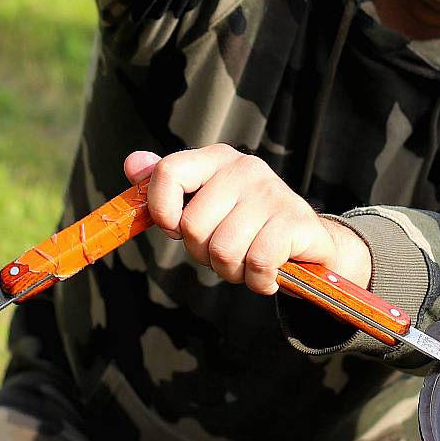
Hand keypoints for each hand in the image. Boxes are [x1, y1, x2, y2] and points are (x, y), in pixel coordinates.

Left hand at [124, 145, 372, 294]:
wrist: (308, 243)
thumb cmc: (248, 226)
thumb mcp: (206, 203)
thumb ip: (168, 186)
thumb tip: (131, 163)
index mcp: (217, 159)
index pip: (168, 172)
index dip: (162, 210)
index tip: (176, 229)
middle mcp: (244, 167)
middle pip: (193, 227)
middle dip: (205, 255)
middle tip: (228, 252)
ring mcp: (272, 192)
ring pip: (223, 250)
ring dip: (233, 272)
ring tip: (250, 262)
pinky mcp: (295, 220)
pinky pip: (257, 264)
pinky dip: (259, 281)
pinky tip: (269, 274)